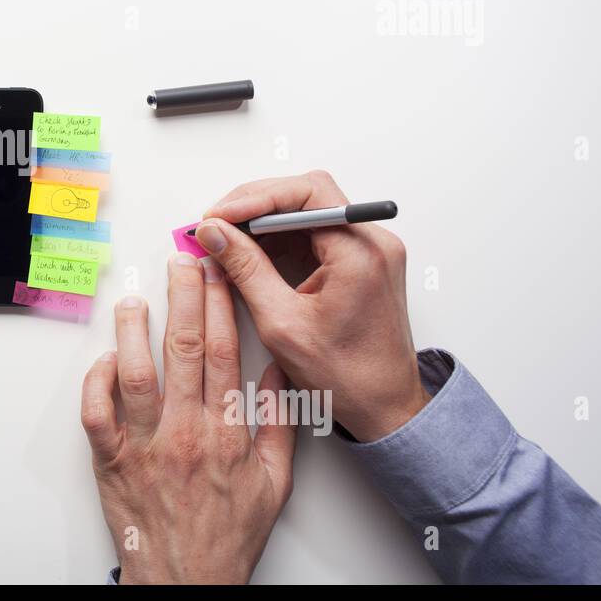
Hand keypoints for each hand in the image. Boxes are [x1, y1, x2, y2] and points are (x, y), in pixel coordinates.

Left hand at [81, 254, 296, 583]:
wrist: (187, 583)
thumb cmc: (228, 536)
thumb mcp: (275, 483)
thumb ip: (279, 425)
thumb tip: (276, 374)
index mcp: (228, 433)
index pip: (226, 352)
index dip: (220, 305)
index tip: (217, 273)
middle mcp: (187, 433)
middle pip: (184, 349)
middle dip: (183, 297)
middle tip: (180, 260)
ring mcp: (145, 447)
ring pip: (136, 374)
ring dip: (134, 330)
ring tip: (135, 299)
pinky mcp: (110, 462)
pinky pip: (97, 413)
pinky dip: (96, 381)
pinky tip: (105, 358)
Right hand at [195, 170, 428, 442]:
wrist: (385, 407)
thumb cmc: (345, 376)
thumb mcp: (281, 323)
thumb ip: (244, 269)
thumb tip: (214, 232)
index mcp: (360, 253)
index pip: (306, 193)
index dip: (256, 197)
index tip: (219, 216)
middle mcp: (373, 243)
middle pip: (307, 195)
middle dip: (256, 206)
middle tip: (216, 225)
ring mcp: (370, 252)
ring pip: (309, 212)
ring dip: (265, 223)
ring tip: (227, 241)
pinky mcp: (361, 263)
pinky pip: (316, 235)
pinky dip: (281, 241)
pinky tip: (252, 256)